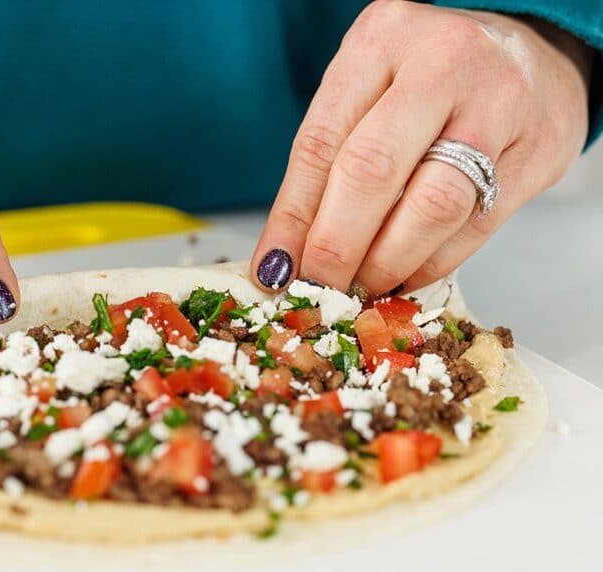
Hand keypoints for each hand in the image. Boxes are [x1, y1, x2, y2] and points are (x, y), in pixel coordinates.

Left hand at [251, 1, 592, 295]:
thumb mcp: (367, 94)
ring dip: (385, 263)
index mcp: (382, 39)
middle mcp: (444, 62)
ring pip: (432, 206)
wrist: (533, 54)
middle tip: (317, 290)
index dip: (292, 218)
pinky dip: (430, 264)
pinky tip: (404, 277)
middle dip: (335, 246)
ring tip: (359, 289)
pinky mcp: (540, 150)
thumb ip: (325, 166)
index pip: (322, 142)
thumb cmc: (429, 80)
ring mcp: (501, 103)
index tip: (275, 270)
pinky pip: (475, 226)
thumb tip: (283, 259)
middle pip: (373, 171)